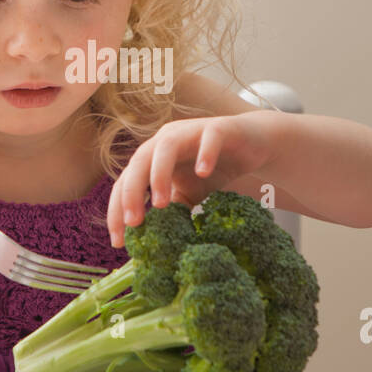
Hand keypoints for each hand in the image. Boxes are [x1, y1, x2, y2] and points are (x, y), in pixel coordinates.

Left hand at [107, 113, 275, 247]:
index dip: (118, 209)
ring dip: (159, 174)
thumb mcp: (189, 195)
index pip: (127, 182)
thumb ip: (171, 211)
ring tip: (162, 204)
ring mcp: (192, 131)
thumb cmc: (215, 169)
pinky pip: (209, 138)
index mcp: (154, 156)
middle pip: (139, 162)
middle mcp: (167, 139)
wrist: (253, 145)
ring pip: (167, 147)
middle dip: (132, 193)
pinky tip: (202, 173)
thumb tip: (155, 243)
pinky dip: (204, 154)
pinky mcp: (220, 128)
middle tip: (134, 223)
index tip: (118, 240)